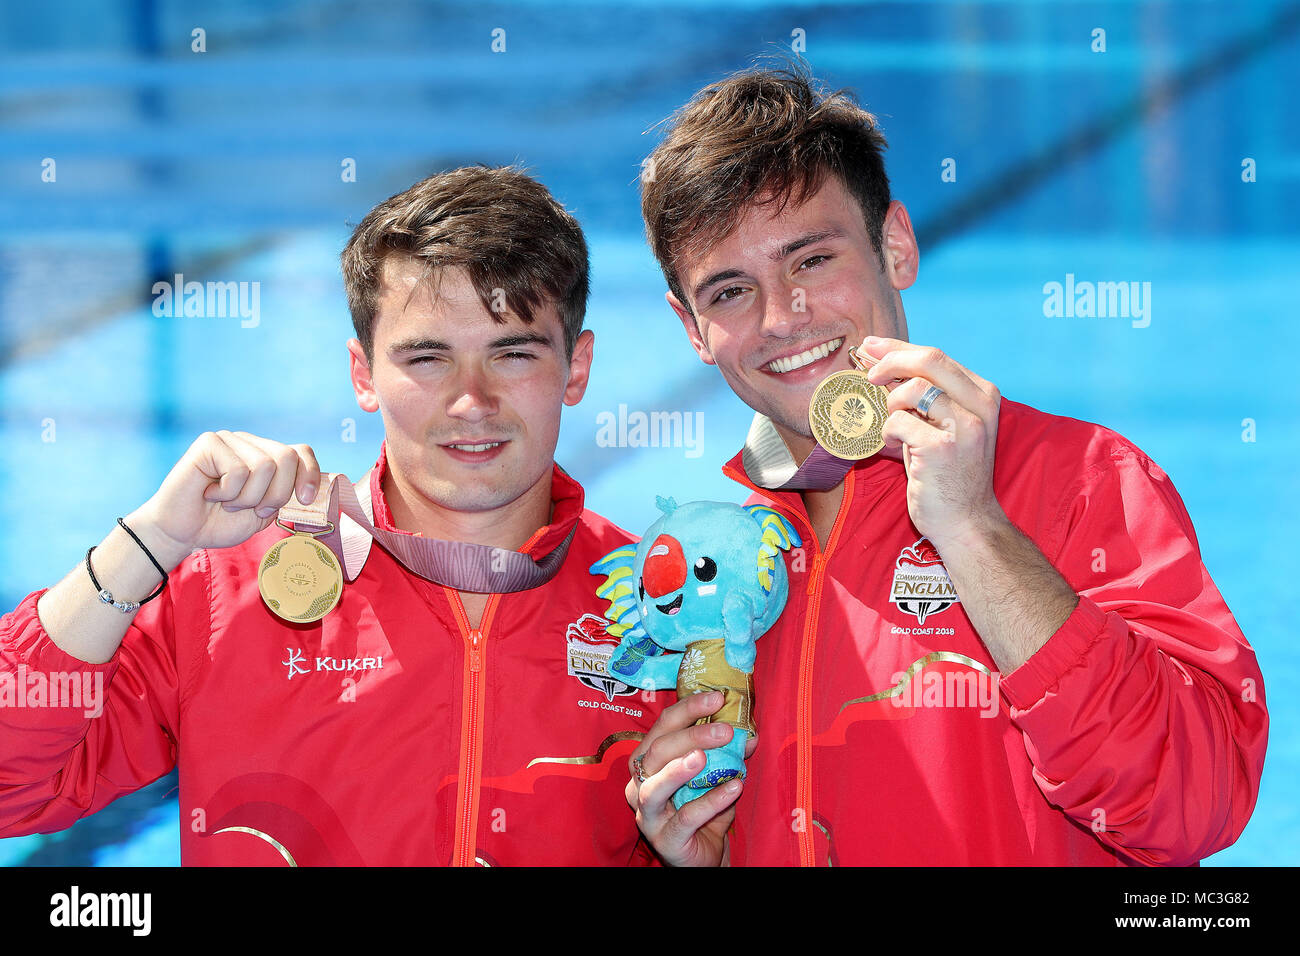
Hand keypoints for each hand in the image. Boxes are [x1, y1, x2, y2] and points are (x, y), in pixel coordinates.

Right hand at [134, 430, 321, 556]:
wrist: (183, 532)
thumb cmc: (222, 522)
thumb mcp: (266, 513)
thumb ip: (288, 496)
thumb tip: (314, 488)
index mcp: (268, 457)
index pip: (301, 452)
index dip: (309, 474)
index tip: (304, 500)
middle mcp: (252, 444)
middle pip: (287, 457)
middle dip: (276, 494)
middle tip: (253, 509)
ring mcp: (231, 440)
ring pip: (265, 465)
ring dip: (248, 497)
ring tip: (228, 502)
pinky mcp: (210, 442)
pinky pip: (238, 469)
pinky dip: (228, 492)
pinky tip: (211, 493)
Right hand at [626, 691, 756, 866]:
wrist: (701, 856)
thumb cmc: (702, 810)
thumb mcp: (716, 777)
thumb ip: (728, 755)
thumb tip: (750, 733)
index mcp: (648, 761)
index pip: (662, 726)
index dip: (688, 708)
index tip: (718, 698)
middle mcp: (640, 784)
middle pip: (657, 751)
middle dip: (691, 736)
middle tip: (726, 731)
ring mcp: (648, 814)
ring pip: (654, 787)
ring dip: (680, 768)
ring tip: (706, 756)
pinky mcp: (664, 839)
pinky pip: (685, 818)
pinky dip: (710, 801)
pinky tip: (734, 788)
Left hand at [861, 336, 1005, 548]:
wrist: (965, 521)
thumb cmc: (947, 474)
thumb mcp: (942, 425)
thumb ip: (922, 395)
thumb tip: (879, 362)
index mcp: (982, 394)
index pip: (936, 356)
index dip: (898, 347)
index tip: (871, 346)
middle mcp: (979, 406)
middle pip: (929, 359)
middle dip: (890, 360)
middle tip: (869, 374)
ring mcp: (964, 426)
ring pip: (912, 388)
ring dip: (890, 405)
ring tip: (893, 427)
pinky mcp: (942, 448)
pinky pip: (898, 422)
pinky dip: (887, 432)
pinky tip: (894, 446)